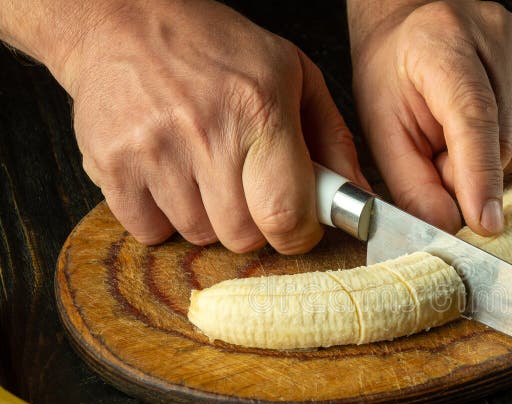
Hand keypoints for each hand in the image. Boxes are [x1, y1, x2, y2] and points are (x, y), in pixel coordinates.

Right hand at [59, 0, 366, 252]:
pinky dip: (163, 217)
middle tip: (245, 187)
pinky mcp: (112, 165)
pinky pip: (150, 232)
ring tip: (202, 169)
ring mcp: (154, 151)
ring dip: (208, 218)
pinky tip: (168, 175)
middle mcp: (206, 132)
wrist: (125, 21)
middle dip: (253, 224)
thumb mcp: (294, 76)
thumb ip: (334, 141)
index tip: (296, 225)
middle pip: (242, 237)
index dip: (297, 234)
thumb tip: (362, 199)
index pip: (285, 215)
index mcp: (260, 110)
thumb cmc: (218, 50)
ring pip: (198, 236)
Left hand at [348, 0, 511, 234]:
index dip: (481, 177)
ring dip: (498, 167)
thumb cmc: (395, 79)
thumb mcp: (385, 131)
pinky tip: (492, 139)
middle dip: (475, 174)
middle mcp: (496, 34)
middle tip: (442, 158)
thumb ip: (413, 183)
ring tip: (463, 142)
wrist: (414, 32)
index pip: (475, 118)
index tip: (485, 224)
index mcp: (443, 43)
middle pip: (506, 142)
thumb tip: (447, 229)